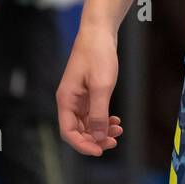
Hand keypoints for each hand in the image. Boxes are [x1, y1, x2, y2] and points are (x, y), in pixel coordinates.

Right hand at [56, 23, 122, 154]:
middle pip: (77, 130)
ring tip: (118, 130)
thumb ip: (99, 113)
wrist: (99, 32)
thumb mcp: (101, 86)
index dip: (83, 145)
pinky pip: (93, 114)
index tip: (99, 151)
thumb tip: (98, 137)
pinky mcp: (87, 92)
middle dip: (95, 138)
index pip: (68, 132)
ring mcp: (78, 97)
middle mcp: (69, 101)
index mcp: (66, 100)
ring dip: (101, 130)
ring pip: (87, 123)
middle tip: (114, 141)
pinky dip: (104, 119)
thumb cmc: (98, 55)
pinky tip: (116, 121)